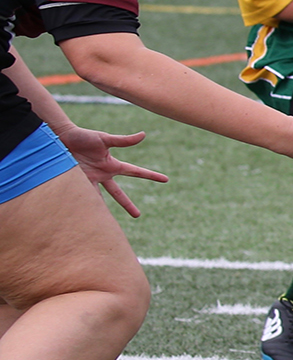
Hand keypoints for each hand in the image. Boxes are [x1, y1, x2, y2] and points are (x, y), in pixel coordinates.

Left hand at [51, 125, 166, 216]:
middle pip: (118, 193)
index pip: (136, 171)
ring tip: (105, 225)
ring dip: (102, 211)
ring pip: (99, 199)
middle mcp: (103, 175)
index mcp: (113, 165)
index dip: (151, 176)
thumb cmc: (83, 136)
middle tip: (137, 215)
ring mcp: (90, 180)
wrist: (60, 139)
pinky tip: (83, 217)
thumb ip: (123, 141)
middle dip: (128, 204)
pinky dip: (82, 205)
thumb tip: (143, 135)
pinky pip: (81, 196)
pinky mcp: (75, 183)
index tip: (166, 180)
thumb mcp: (104, 139)